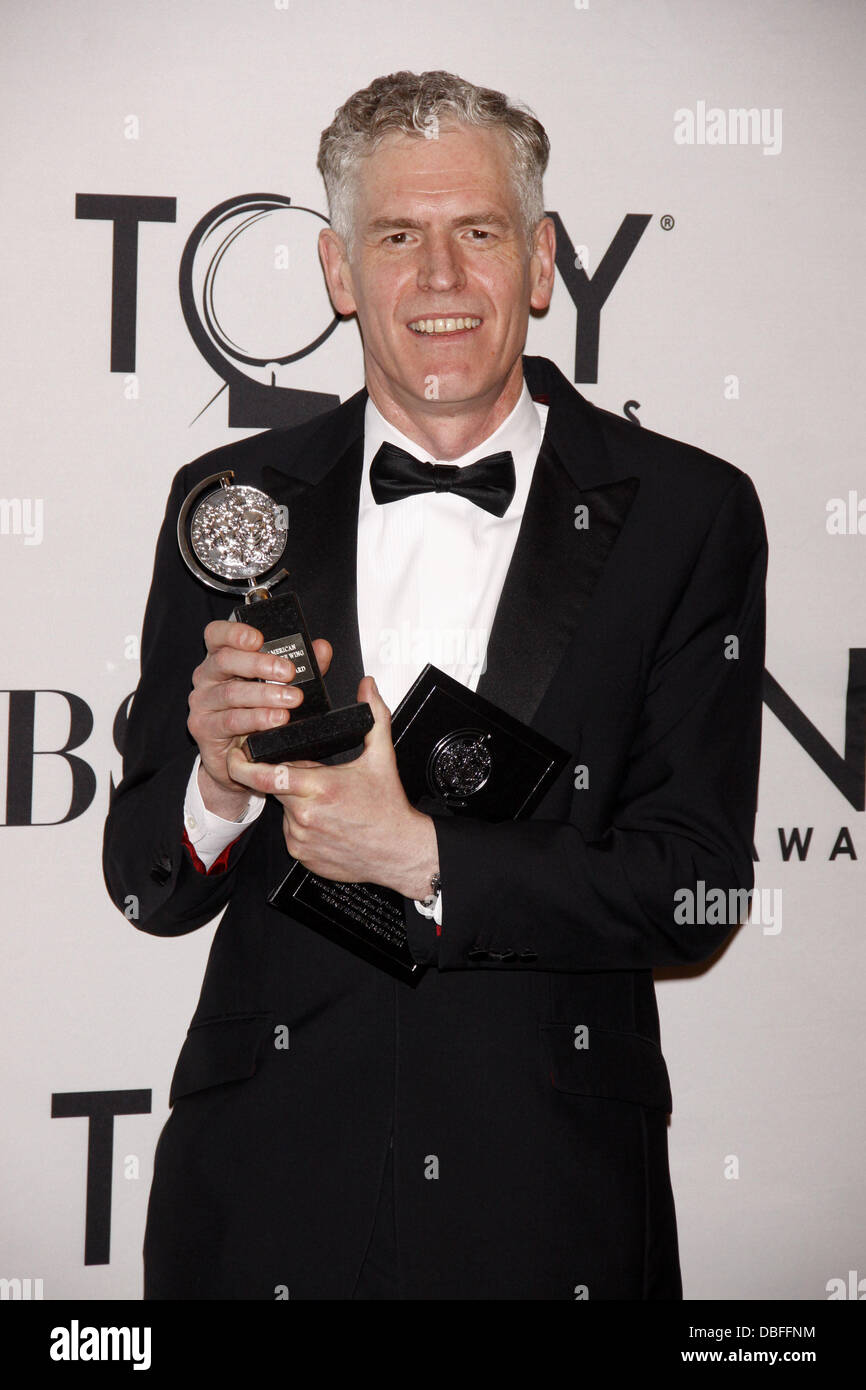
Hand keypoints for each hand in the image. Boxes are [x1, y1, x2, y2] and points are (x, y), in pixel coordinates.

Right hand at [187, 619, 331, 818]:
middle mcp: (206, 676)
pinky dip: (256, 719)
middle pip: (225, 660)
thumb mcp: (280, 685)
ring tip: (292, 700)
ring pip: (230, 692)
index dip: (234, 632)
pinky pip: (230, 720)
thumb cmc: (257, 714)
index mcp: (222, 658)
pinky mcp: (204, 727)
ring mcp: (202, 702)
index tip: (258, 638)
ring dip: (264, 695)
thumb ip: (302, 665)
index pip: (217, 635)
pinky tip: (276, 719)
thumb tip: (322, 648)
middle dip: (260, 664)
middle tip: (289, 672)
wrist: (239, 759)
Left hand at [225, 676, 438, 897]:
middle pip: (273, 787)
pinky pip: (291, 832)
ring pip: (283, 810)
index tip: (239, 753)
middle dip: (285, 777)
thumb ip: (374, 715)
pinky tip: (326, 820)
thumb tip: (368, 687)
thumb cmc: (389, 810)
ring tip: (327, 801)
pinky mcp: (301, 854)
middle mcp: (305, 815)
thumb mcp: (382, 757)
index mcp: (320, 787)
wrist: (400, 852)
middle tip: (311, 776)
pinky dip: (301, 823)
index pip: (267, 773)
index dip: (246, 763)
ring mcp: (301, 838)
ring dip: (295, 801)